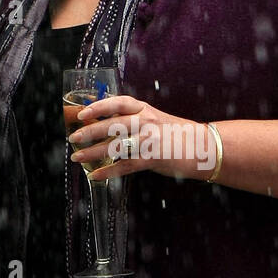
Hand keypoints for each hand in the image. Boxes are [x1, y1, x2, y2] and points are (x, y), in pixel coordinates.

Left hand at [68, 95, 216, 181]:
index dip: (98, 107)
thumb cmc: (174, 133)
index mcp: (144, 109)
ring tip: (77, 157)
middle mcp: (145, 121)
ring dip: (93, 152)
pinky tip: (96, 175)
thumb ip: (130, 118)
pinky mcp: (153, 158)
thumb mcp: (152, 118)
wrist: (203, 147)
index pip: (117, 103)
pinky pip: (126, 166)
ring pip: (115, 145)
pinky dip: (108, 171)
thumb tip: (101, 121)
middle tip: (73, 137)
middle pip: (112, 125)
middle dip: (90, 131)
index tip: (82, 113)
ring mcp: (149, 140)